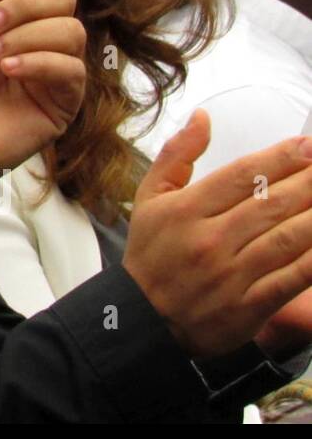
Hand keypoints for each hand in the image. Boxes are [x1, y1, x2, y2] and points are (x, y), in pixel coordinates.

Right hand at [124, 110, 311, 359]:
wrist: (143, 320)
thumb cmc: (150, 255)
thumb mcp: (149, 198)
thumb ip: (177, 155)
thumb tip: (202, 117)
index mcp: (185, 210)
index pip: (242, 175)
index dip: (281, 158)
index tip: (307, 145)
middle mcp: (209, 239)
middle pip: (272, 203)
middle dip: (310, 181)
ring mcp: (231, 274)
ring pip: (288, 238)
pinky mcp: (249, 305)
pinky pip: (293, 277)